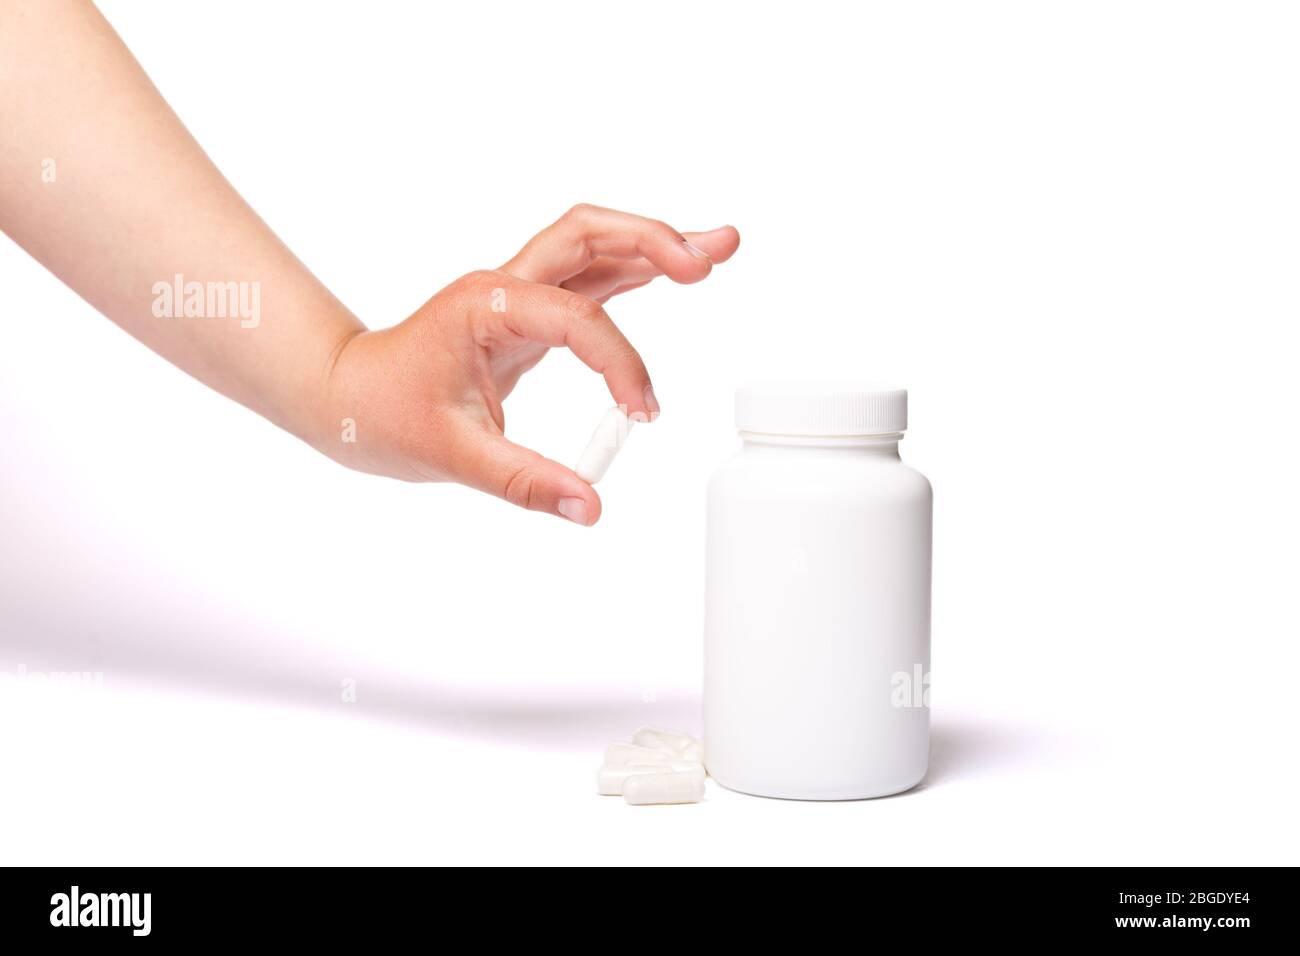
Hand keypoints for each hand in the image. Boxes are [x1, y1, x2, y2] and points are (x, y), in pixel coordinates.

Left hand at [321, 205, 739, 524]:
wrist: (346, 396)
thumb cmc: (386, 416)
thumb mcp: (452, 457)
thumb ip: (524, 481)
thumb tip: (588, 508)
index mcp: (487, 307)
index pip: (578, 318)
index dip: (621, 364)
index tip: (641, 415)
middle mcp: (504, 285)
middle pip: (590, 234)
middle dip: (655, 240)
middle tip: (710, 258)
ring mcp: (517, 293)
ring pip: (593, 245)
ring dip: (654, 244)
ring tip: (717, 250)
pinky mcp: (527, 313)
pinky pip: (588, 280)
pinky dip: (634, 271)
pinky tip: (672, 274)